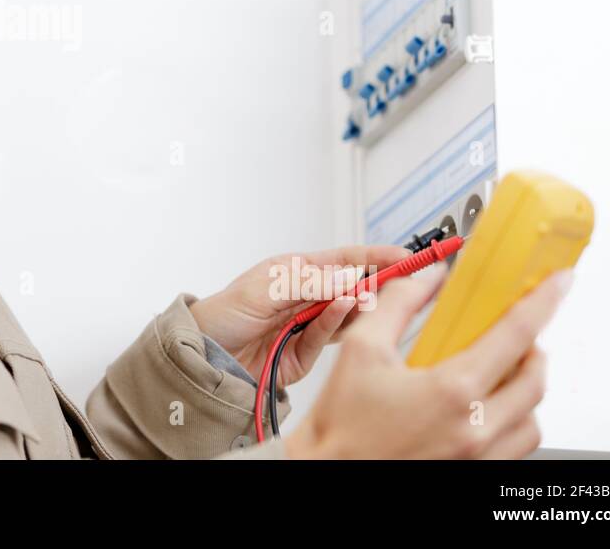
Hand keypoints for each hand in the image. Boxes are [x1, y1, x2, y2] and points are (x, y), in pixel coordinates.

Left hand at [187, 244, 412, 388]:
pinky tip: (345, 309)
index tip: (403, 255)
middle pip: (353, 288)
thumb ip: (308, 283)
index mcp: (297, 272)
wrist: (205, 355)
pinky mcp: (307, 354)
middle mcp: (308, 297)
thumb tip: (348, 277)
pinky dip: (339, 322)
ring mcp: (309, 326)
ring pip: (348, 314)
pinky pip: (330, 336)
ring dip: (362, 303)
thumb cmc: (224, 313)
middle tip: (400, 277)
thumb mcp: (264, 289)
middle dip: (378, 281)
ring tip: (375, 293)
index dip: (375, 257)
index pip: (345, 261)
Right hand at [282, 265, 572, 457]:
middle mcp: (475, 429)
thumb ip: (397, 303)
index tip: (558, 282)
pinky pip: (519, 448)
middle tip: (518, 331)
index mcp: (452, 391)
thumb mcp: (361, 348)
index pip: (514, 335)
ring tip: (503, 373)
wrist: (331, 471)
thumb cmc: (342, 424)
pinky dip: (516, 422)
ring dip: (526, 389)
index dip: (542, 302)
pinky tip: (490, 411)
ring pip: (532, 419)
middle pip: (534, 380)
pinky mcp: (476, 475)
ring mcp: (479, 458)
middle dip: (534, 348)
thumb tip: (427, 276)